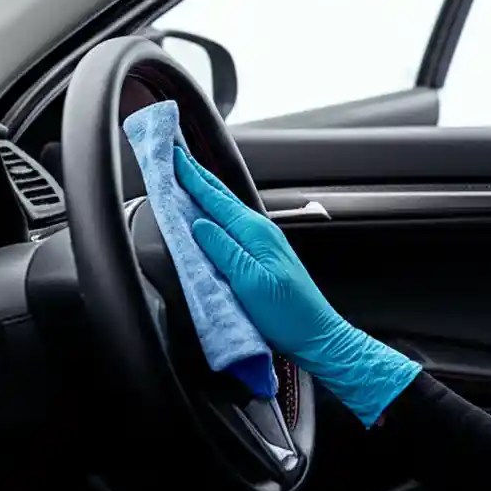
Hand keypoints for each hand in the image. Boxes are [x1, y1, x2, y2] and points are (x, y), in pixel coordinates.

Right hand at [174, 147, 418, 424]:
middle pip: (222, 197)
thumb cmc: (286, 315)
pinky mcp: (263, 255)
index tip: (174, 156)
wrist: (317, 334)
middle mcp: (260, 231)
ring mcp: (263, 242)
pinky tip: (209, 216)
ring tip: (187, 179)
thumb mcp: (249, 283)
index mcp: (255, 233)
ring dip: (205, 192)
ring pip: (226, 209)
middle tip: (176, 156)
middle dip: (197, 176)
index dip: (192, 177)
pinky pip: (232, 225)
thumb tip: (198, 224)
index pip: (216, 198)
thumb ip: (223, 251)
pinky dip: (215, 213)